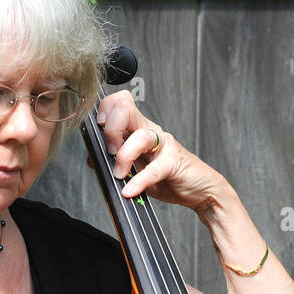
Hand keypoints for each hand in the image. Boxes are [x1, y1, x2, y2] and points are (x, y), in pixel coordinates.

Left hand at [95, 90, 226, 213]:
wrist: (201, 190)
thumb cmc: (169, 178)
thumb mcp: (137, 169)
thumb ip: (116, 162)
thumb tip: (93, 158)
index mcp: (140, 129)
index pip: (119, 103)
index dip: (105, 111)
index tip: (98, 131)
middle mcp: (151, 131)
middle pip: (125, 108)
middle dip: (110, 129)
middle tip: (110, 151)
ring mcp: (164, 145)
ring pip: (139, 135)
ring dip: (123, 156)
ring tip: (120, 175)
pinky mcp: (174, 162)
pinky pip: (153, 169)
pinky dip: (138, 181)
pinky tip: (130, 190)